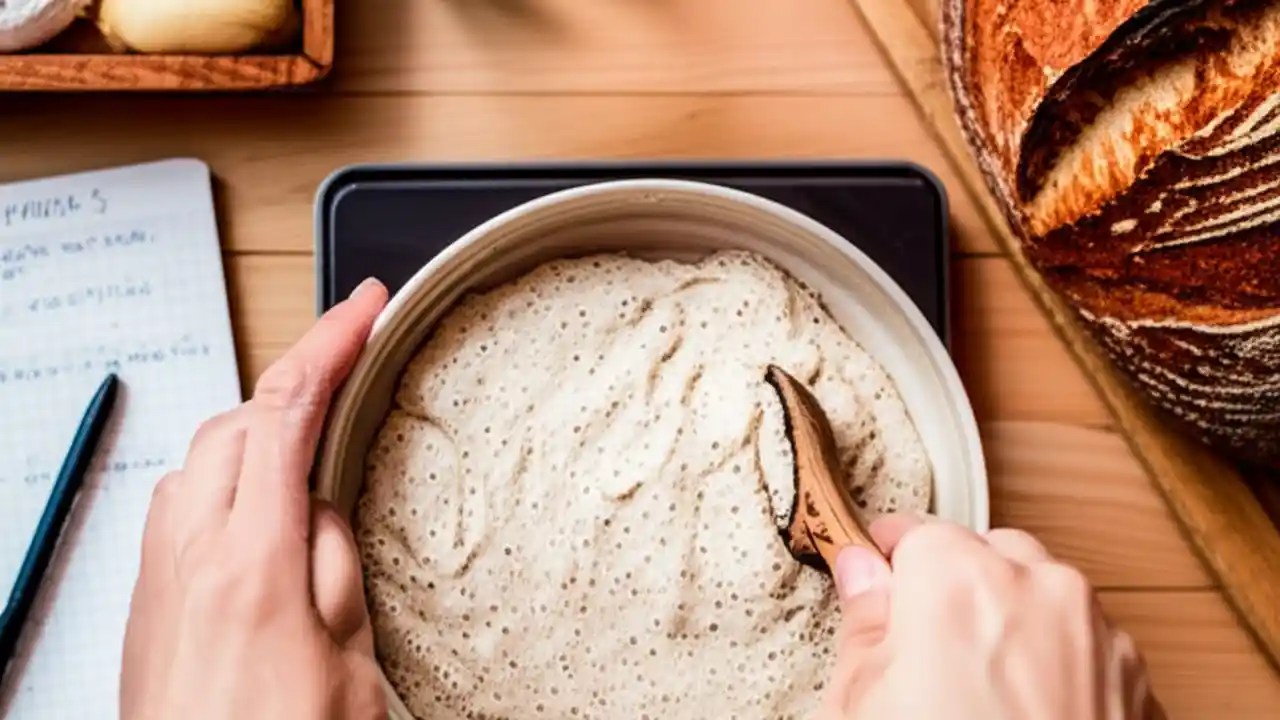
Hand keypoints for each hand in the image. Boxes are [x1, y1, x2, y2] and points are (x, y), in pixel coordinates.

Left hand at [120, 279, 389, 719]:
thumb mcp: (348, 668)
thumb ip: (336, 568)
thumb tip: (322, 503)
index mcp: (253, 561)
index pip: (290, 412)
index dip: (332, 344)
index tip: (369, 307)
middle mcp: (191, 550)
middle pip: (238, 417)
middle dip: (298, 378)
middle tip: (353, 367)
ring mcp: (159, 570)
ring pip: (204, 454)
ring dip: (259, 424)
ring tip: (312, 432)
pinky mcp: (146, 595)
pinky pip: (183, 498)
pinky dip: (227, 470)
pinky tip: (259, 498)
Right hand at [821, 515, 1162, 719]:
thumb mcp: (860, 706)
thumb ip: (863, 624)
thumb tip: (861, 574)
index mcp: (960, 581)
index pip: (913, 533)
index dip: (887, 558)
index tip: (875, 573)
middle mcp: (1041, 590)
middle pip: (985, 556)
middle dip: (953, 590)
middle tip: (919, 654)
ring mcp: (1100, 636)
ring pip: (1042, 598)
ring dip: (1010, 627)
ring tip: (976, 698)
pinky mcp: (1137, 683)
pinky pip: (1084, 645)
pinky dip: (1056, 665)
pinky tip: (1022, 717)